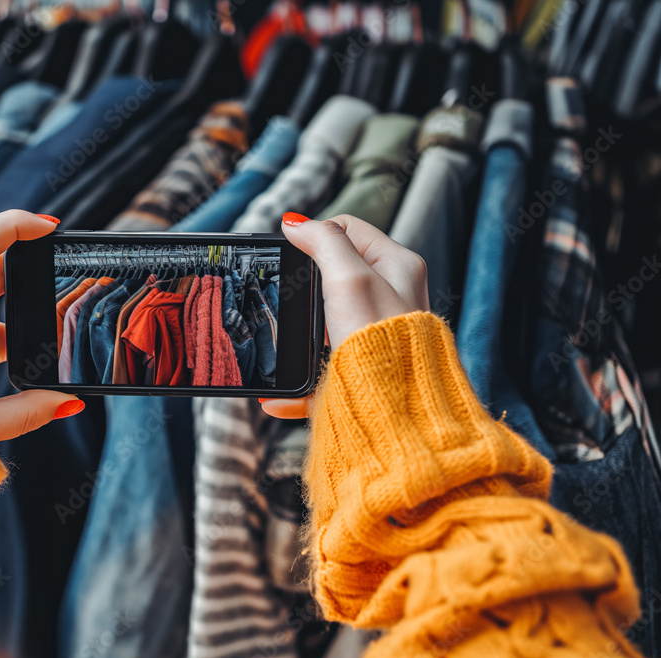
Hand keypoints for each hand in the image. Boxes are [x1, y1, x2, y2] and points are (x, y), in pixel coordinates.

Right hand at [261, 213, 429, 418]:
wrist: (394, 414)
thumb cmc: (382, 342)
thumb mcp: (349, 277)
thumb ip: (323, 242)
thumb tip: (295, 223)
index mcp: (398, 267)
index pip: (349, 229)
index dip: (316, 236)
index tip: (294, 254)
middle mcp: (391, 300)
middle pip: (335, 276)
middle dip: (306, 290)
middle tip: (291, 299)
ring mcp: (375, 338)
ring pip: (324, 325)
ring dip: (300, 337)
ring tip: (289, 345)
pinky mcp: (360, 374)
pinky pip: (318, 375)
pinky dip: (295, 386)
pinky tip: (278, 396)